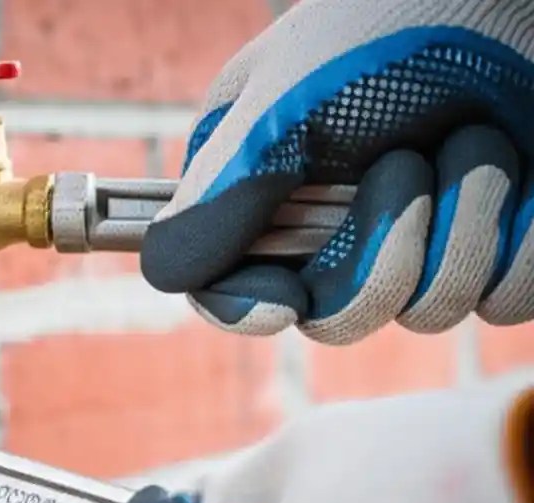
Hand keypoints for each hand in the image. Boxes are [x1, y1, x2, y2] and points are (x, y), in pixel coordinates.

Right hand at [141, 0, 533, 344]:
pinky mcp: (496, 250)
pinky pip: (504, 301)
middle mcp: (337, 227)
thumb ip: (220, 194)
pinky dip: (520, 242)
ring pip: (426, 312)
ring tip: (478, 140)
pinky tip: (525, 179)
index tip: (284, 302)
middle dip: (385, 248)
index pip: (227, 289)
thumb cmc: (392, 21)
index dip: (248, 309)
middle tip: (407, 161)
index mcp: (264, 190)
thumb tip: (159, 272)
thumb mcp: (287, 102)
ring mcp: (420, 242)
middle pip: (335, 318)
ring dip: (465, 224)